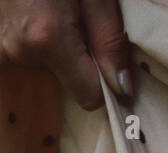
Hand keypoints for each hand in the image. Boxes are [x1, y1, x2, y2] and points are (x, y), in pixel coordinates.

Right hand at [0, 0, 134, 108]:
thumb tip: (124, 89)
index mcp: (47, 39)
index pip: (90, 97)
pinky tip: (32, 8)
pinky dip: (34, 35)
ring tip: (49, 4)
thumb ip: (109, 39)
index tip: (106, 56)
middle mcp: (20, 49)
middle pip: (67, 78)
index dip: (104, 81)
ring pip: (45, 64)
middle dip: (78, 54)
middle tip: (73, 12)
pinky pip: (25, 51)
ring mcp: (1, 46)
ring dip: (54, 42)